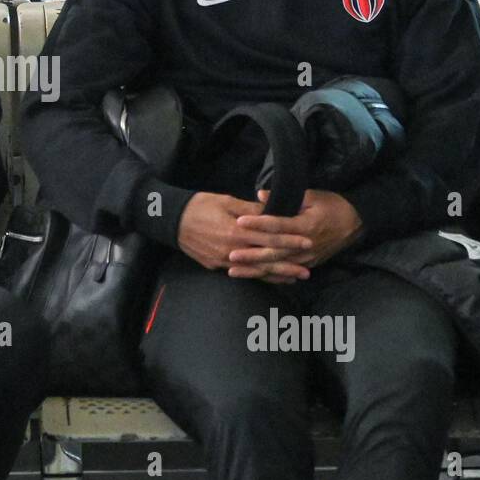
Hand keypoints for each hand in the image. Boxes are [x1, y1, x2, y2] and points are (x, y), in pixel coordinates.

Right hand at [177, 191, 313, 281]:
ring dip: (276, 276)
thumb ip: (251, 209)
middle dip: (288, 265)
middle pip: (266, 259)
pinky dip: (257, 277)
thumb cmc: (199, 206)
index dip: (289, 240)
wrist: (172, 220)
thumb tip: (272, 211)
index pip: (270, 237)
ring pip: (255, 271)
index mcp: (237, 230)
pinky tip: (269, 278)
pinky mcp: (215, 266)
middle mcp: (232, 249)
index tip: (307, 243)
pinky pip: (241, 273)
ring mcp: (224, 261)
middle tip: (308, 270)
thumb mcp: (227, 201)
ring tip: (294, 279)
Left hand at [228, 190, 363, 279]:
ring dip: (254, 269)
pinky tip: (252, 277)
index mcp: (305, 225)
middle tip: (230, 254)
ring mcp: (307, 258)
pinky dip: (268, 276)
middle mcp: (305, 245)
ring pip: (277, 266)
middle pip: (274, 251)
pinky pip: (285, 272)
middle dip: (251, 254)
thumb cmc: (333, 206)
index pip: (277, 225)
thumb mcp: (313, 195)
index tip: (239, 221)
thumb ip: (286, 197)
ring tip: (233, 270)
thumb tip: (260, 195)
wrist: (356, 224)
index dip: (258, 223)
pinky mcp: (308, 264)